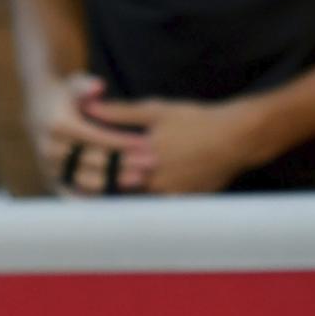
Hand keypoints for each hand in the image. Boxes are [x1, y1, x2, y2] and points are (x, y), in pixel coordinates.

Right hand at [41, 74, 147, 193]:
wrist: (37, 109)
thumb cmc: (63, 94)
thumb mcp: (73, 83)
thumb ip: (86, 85)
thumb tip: (98, 87)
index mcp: (60, 126)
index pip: (97, 138)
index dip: (123, 142)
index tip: (146, 144)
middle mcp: (51, 149)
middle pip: (94, 161)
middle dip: (125, 163)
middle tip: (151, 164)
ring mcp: (49, 166)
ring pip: (86, 180)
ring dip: (115, 182)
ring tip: (141, 180)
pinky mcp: (50, 178)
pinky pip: (72, 193)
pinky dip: (93, 198)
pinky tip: (115, 199)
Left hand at [80, 94, 269, 195]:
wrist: (236, 138)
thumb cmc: (196, 120)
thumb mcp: (157, 111)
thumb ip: (120, 113)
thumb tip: (89, 109)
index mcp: (140, 156)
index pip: (104, 167)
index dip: (90, 166)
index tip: (77, 163)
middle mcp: (151, 179)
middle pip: (118, 187)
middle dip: (105, 182)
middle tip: (86, 180)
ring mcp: (168, 193)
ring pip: (138, 198)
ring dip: (128, 192)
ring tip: (119, 185)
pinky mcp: (184, 201)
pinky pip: (160, 206)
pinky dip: (152, 201)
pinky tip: (151, 192)